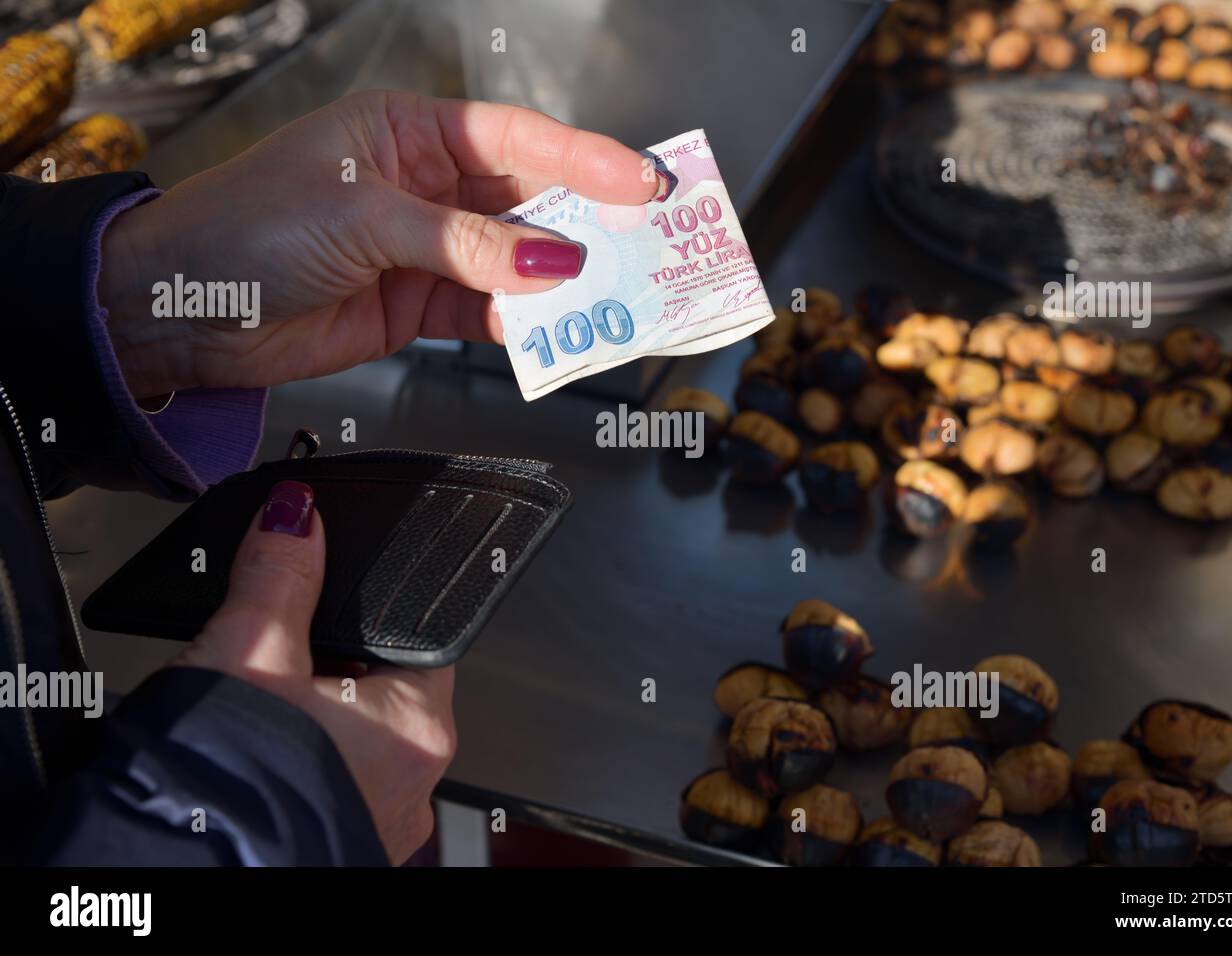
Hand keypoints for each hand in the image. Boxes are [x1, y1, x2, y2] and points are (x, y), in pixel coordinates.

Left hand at [100, 90, 663, 398]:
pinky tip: (559, 329)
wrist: (183, 310)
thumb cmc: (248, 229)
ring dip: (565, 280)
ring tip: (620, 293)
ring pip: (517, 261)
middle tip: (650, 242)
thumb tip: (550, 262)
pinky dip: (525, 324)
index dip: (585, 159)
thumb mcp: (363, 217)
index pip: (516, 140)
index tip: (640, 181)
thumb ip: (464, 244)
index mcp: (408, 133)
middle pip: (529, 201)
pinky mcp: (420, 306)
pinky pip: (490, 311)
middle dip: (589, 223)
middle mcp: (426, 186)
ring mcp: (426, 249)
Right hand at [175, 479, 454, 863]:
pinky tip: (253, 751)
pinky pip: (331, 777)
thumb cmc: (219, 791)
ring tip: (256, 709)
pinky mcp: (338, 842)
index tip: (328, 595)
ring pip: (352, 735)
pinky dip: (299, 756)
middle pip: (380, 684)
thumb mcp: (247, 656)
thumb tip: (295, 516)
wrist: (158, 873)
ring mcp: (379, 818)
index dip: (366, 607)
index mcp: (418, 727)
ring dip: (310, 712)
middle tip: (274, 658)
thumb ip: (278, 578)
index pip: (415, 635)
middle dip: (328, 662)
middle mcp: (413, 781)